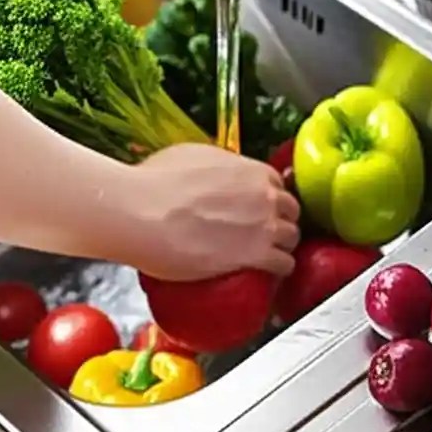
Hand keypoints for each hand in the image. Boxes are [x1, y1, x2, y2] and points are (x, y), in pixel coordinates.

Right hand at [122, 144, 301, 281]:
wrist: (139, 212)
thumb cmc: (154, 182)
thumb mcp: (191, 157)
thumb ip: (213, 165)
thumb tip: (209, 171)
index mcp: (251, 170)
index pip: (276, 185)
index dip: (268, 198)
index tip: (259, 208)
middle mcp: (265, 195)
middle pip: (290, 211)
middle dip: (280, 220)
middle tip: (264, 232)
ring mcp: (264, 225)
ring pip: (291, 238)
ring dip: (282, 246)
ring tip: (268, 255)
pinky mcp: (256, 255)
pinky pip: (284, 265)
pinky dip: (280, 270)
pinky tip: (270, 275)